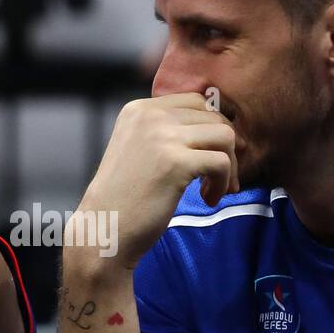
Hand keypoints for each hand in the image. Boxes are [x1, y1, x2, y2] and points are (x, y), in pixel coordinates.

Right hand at [74, 92, 237, 272]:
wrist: (104, 230)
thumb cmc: (126, 197)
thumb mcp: (140, 150)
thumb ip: (168, 132)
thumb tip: (223, 125)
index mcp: (139, 109)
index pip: (195, 102)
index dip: (211, 129)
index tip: (209, 158)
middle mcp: (150, 115)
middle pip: (214, 117)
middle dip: (225, 149)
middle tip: (219, 180)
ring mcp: (162, 137)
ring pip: (224, 135)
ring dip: (229, 166)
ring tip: (213, 190)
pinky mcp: (175, 162)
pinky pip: (222, 162)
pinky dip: (223, 183)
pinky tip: (208, 200)